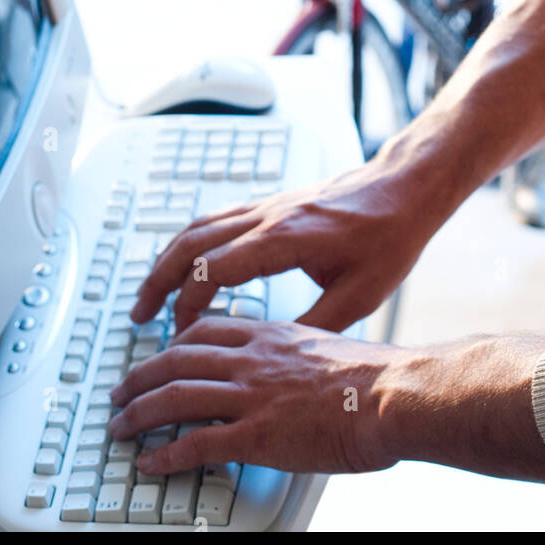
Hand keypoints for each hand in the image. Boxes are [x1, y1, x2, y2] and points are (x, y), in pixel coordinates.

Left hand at [108, 318, 400, 475]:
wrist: (394, 394)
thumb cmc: (376, 377)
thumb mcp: (328, 347)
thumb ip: (299, 355)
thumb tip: (294, 372)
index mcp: (271, 334)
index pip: (206, 329)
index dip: (174, 342)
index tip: (161, 354)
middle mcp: (253, 358)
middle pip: (177, 358)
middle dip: (140, 375)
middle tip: (121, 391)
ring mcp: (251, 395)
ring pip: (174, 396)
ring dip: (138, 412)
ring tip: (120, 426)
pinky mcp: (256, 434)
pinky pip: (195, 442)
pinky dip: (165, 454)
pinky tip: (150, 463)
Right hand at [129, 159, 452, 334]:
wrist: (405, 189)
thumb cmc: (389, 236)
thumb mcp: (359, 296)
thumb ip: (312, 326)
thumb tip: (271, 355)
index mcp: (284, 238)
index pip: (212, 268)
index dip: (188, 303)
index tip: (179, 334)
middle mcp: (268, 215)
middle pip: (191, 243)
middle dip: (158, 279)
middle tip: (139, 315)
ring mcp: (268, 204)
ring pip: (199, 226)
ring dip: (169, 258)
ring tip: (152, 292)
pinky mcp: (273, 203)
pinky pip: (217, 218)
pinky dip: (192, 241)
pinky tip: (189, 261)